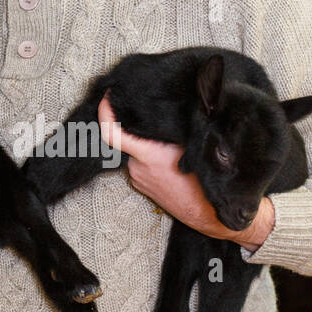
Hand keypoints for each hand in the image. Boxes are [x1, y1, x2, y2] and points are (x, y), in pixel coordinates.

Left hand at [98, 94, 274, 249]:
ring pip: (137, 151)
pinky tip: (169, 161)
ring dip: (149, 145)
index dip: (105, 112)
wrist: (206, 214)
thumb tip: (163, 112)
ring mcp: (137, 178)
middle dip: (141, 129)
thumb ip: (172, 130)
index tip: (107, 97)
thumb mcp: (192, 147)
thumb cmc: (202, 182)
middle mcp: (137, 167)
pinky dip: (150, 158)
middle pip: (130, 138)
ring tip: (172, 146)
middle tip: (160, 122)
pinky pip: (141, 164)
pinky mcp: (141, 185)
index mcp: (147, 155)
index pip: (113, 133)